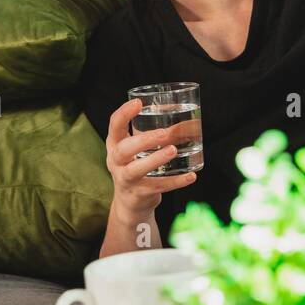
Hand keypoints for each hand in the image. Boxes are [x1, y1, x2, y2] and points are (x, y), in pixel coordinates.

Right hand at [104, 98, 197, 220]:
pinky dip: (175, 182)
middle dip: (144, 140)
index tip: (138, 102)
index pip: (114, 126)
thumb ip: (156, 135)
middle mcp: (116, 162)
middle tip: (164, 133)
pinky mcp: (139, 194)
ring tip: (173, 150)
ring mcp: (126, 179)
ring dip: (155, 159)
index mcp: (115, 145)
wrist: (130, 202)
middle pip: (123, 149)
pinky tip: (190, 176)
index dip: (124, 113)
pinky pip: (157, 187)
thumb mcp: (138, 149)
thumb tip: (190, 122)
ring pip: (136, 170)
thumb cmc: (137, 165)